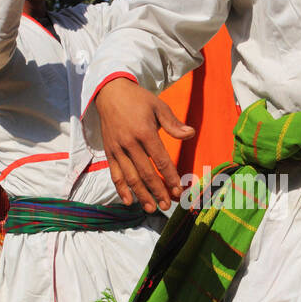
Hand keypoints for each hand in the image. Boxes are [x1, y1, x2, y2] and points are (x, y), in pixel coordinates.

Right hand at [93, 77, 193, 210]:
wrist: (110, 92)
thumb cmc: (138, 100)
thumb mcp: (159, 107)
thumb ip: (173, 124)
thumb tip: (191, 134)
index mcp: (144, 132)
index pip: (160, 160)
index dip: (170, 177)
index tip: (178, 190)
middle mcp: (130, 143)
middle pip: (145, 173)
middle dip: (157, 192)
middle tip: (167, 206)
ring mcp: (117, 149)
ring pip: (130, 177)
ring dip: (141, 195)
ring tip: (151, 209)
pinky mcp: (109, 152)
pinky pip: (114, 174)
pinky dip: (121, 189)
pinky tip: (129, 201)